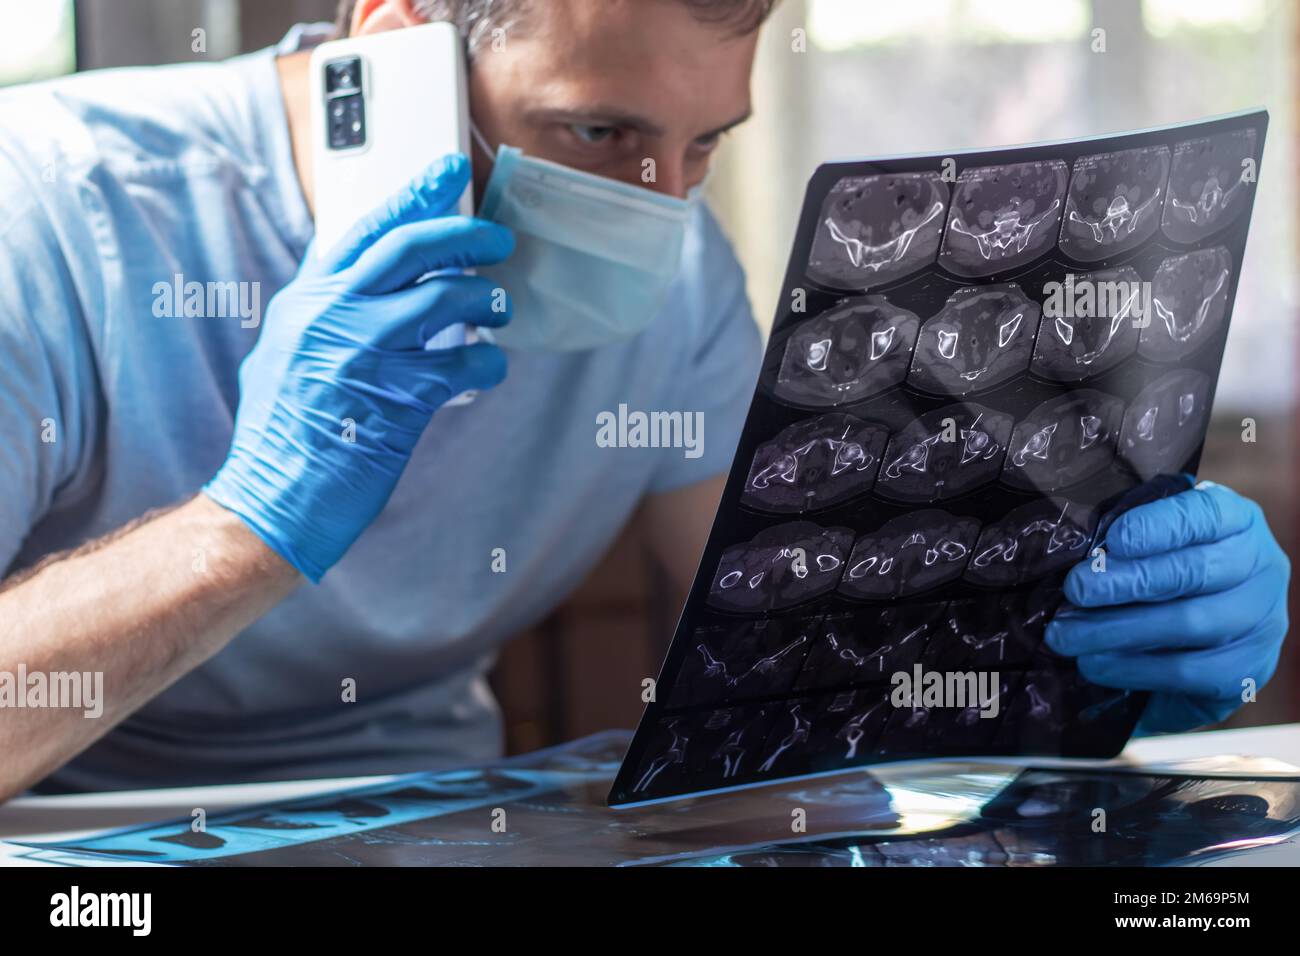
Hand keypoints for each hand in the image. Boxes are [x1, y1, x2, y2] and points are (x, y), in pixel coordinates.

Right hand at [204, 153, 513, 581]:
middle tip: (498, 238)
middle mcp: (331, 316)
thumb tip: (373, 293)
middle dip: (464, 234)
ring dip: (484, 298)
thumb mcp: (286, 356)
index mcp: (305, 303)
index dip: (412, 196)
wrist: (270, 502)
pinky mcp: (396, 398)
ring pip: (444, 298)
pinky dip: (487, 361)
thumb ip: (326, 318)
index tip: (450, 171)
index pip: (363, 231)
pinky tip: (490, 367)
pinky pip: (461, 363)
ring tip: (500, 307)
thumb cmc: (282, 437)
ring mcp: (363, 354)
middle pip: (409, 248)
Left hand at [1045, 481, 1289, 732]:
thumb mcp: (1152, 542)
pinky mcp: (1248, 670)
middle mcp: (1262, 566)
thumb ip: (1126, 542)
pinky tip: (1095, 665)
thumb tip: (1081, 559)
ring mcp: (1262, 620)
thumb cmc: (1165, 571)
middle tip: (1076, 589)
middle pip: (1195, 572)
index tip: (1114, 539)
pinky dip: (1134, 669)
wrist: (1200, 638)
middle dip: (1127, 581)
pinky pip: (1189, 672)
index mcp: (1236, 520)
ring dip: (1118, 630)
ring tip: (1067, 635)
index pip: (1205, 514)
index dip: (1159, 526)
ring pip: (1190, 624)